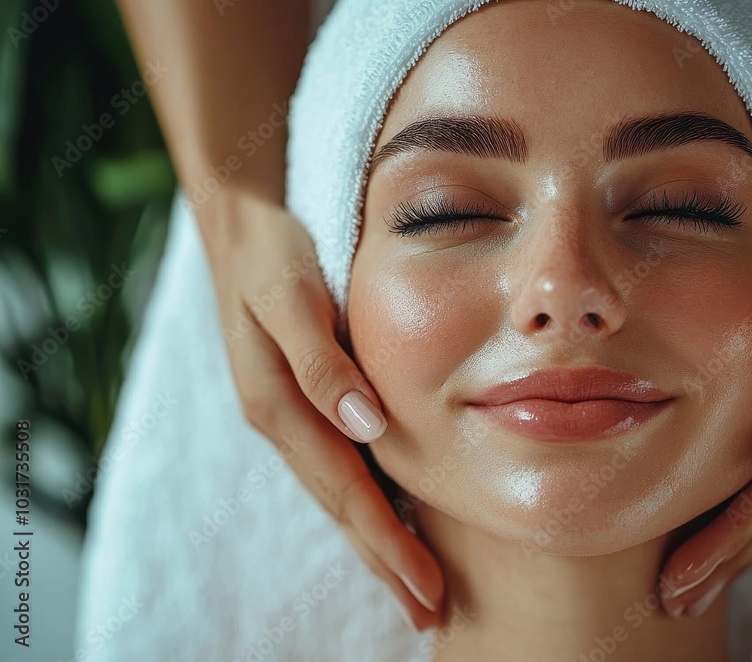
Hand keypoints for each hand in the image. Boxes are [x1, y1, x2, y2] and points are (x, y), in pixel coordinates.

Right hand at [194, 187, 443, 629]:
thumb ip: (321, 360)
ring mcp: (292, 415)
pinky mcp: (303, 399)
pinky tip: (390, 514)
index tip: (424, 590)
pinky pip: (337, 463)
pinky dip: (366, 499)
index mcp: (281, 407)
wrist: (240, 222)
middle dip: (385, 562)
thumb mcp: (290, 294)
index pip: (346, 492)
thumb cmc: (271, 253)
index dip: (385, 544)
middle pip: (343, 506)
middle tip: (428, 613)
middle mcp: (286, 422)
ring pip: (340, 492)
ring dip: (377, 540)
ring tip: (413, 583)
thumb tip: (364, 425)